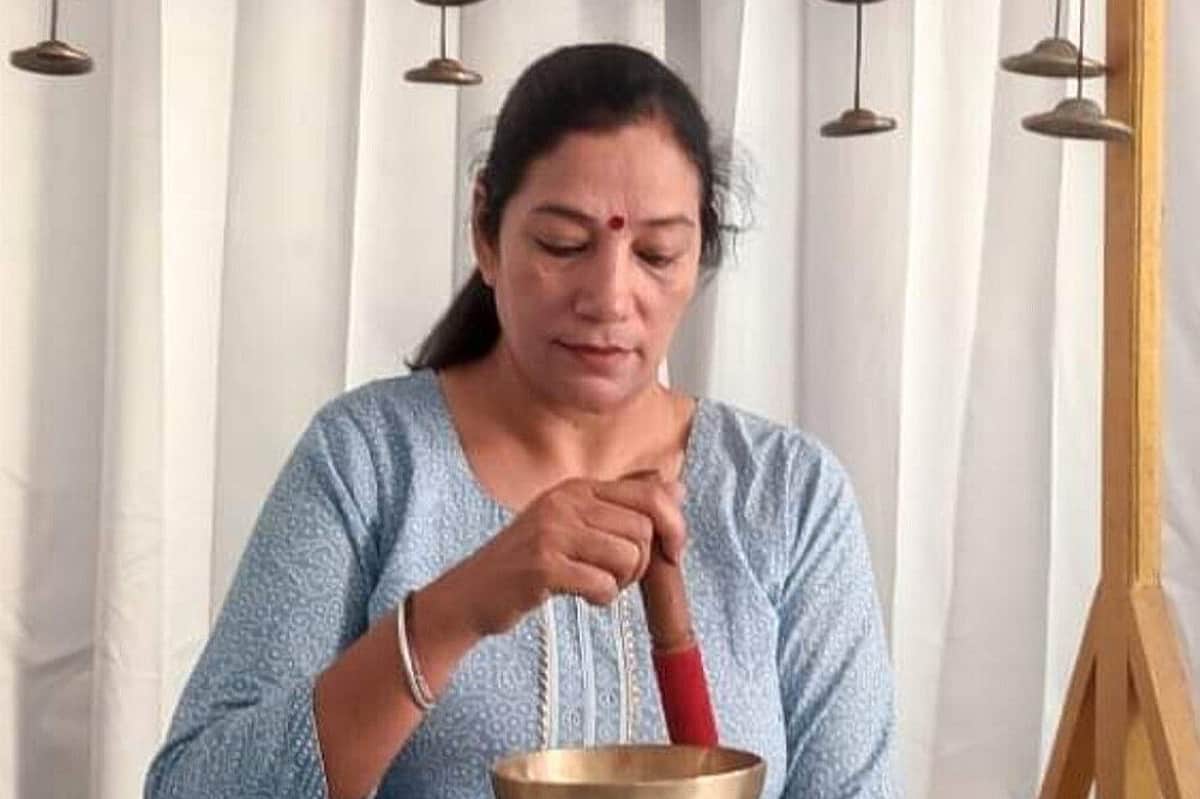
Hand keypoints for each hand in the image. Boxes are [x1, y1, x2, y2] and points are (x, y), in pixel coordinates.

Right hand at [454, 473, 686, 636]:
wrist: (471, 592)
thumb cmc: (528, 561)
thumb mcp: (574, 523)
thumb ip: (623, 505)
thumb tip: (678, 489)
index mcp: (577, 487)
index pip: (650, 492)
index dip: (674, 524)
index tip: (672, 552)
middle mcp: (565, 500)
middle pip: (643, 528)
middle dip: (641, 563)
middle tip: (615, 577)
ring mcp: (552, 530)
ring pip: (628, 556)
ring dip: (621, 582)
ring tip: (595, 584)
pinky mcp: (543, 565)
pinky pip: (603, 584)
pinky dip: (601, 599)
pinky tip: (581, 596)